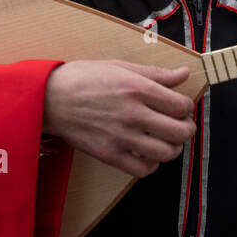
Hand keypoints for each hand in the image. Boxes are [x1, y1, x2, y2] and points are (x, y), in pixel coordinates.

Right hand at [42, 60, 196, 177]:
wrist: (49, 98)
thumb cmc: (84, 78)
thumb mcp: (121, 67)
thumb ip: (156, 73)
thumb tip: (184, 74)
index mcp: (138, 88)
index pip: (181, 106)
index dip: (187, 108)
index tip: (181, 107)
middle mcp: (132, 114)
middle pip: (179, 132)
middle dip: (186, 129)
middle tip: (181, 126)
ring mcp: (121, 137)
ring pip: (165, 153)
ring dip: (172, 148)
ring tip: (166, 141)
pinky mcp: (108, 154)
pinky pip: (143, 169)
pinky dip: (152, 164)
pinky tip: (147, 154)